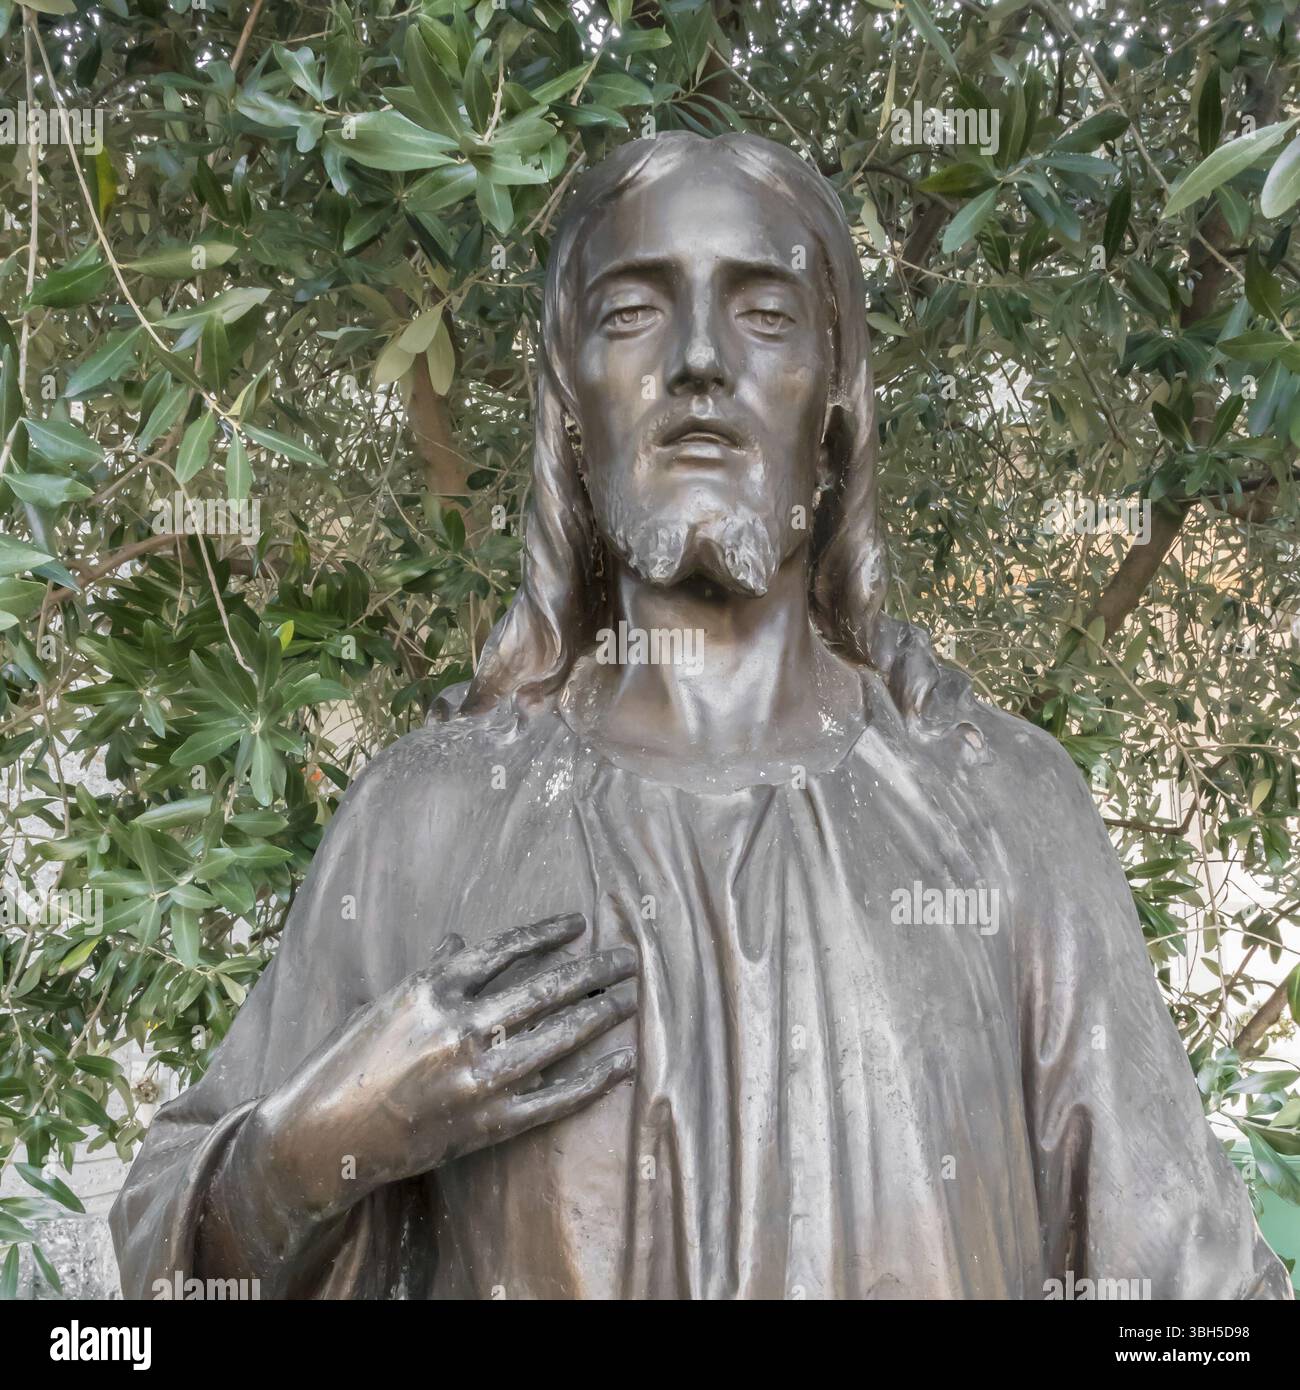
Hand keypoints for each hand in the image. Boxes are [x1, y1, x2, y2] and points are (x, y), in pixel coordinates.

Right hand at [251, 912, 636, 1220]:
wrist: (319, 1138)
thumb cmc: (348, 1062)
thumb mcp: (385, 1004)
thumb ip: (431, 970)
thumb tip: (462, 937)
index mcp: (432, 990)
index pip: (506, 949)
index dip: (547, 934)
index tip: (580, 923)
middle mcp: (459, 1028)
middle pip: (544, 990)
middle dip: (594, 971)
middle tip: (630, 958)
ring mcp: (476, 1078)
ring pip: (557, 1039)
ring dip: (600, 1015)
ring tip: (632, 998)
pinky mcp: (486, 1124)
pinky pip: (553, 1099)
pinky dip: (592, 1081)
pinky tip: (621, 1063)